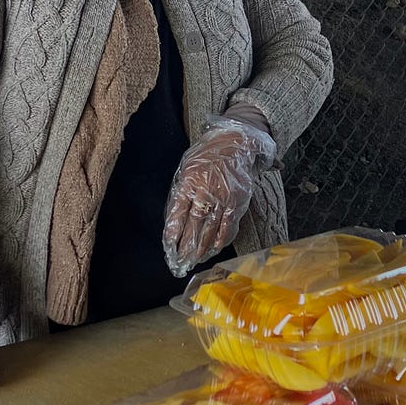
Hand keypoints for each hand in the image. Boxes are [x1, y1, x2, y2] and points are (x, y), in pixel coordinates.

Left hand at [162, 118, 275, 276]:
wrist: (234, 143)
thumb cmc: (207, 157)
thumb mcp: (187, 168)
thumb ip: (182, 192)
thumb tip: (175, 220)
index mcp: (188, 181)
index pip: (177, 212)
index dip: (173, 232)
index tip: (170, 247)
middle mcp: (204, 190)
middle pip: (193, 224)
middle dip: (186, 245)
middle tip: (181, 261)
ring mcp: (222, 197)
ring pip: (210, 227)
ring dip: (202, 246)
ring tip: (195, 260)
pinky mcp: (236, 201)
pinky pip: (228, 224)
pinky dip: (221, 238)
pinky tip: (215, 248)